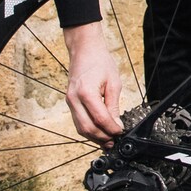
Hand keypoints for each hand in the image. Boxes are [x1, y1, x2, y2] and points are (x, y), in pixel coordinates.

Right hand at [62, 20, 124, 141]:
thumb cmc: (100, 61)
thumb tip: (116, 124)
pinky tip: (98, 132)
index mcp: (86, 93)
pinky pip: (77, 121)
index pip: (100, 119)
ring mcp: (69, 101)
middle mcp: (74, 99)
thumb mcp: (113, 83)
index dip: (112, 129)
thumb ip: (113, 105)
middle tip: (114, 141)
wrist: (84, 49)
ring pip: (80, 128)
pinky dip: (88, 129)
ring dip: (94, 137)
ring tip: (107, 140)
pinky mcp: (69, 101)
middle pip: (87, 128)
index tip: (120, 132)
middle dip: (102, 137)